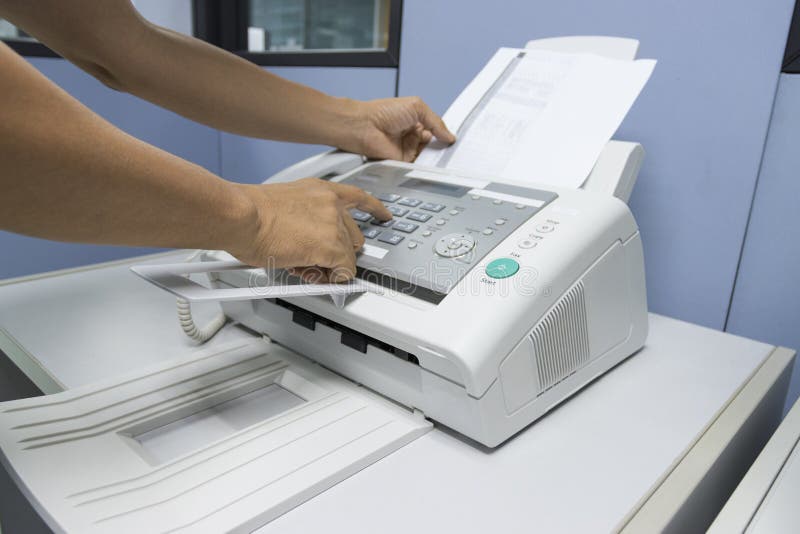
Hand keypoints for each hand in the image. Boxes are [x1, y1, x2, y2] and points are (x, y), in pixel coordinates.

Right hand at [229, 178, 390, 282]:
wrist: (241, 216)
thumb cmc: (248, 212)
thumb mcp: (283, 206)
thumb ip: (301, 221)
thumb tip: (302, 242)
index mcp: (319, 190)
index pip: (358, 197)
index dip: (374, 209)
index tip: (384, 215)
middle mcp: (331, 204)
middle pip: (354, 236)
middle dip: (339, 251)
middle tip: (314, 261)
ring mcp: (333, 225)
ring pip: (347, 256)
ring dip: (329, 267)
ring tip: (301, 267)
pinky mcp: (331, 247)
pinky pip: (343, 271)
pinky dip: (332, 279)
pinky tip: (312, 276)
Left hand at [343, 97, 455, 160]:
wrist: (365, 127)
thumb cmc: (383, 112)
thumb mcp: (417, 107)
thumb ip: (436, 122)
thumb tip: (449, 136)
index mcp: (415, 121)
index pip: (435, 130)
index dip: (445, 135)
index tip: (456, 140)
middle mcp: (411, 136)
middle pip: (433, 146)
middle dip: (443, 148)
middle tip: (454, 150)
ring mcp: (406, 150)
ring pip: (427, 158)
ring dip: (436, 158)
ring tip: (446, 157)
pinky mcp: (401, 163)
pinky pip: (417, 167)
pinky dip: (425, 167)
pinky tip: (434, 164)